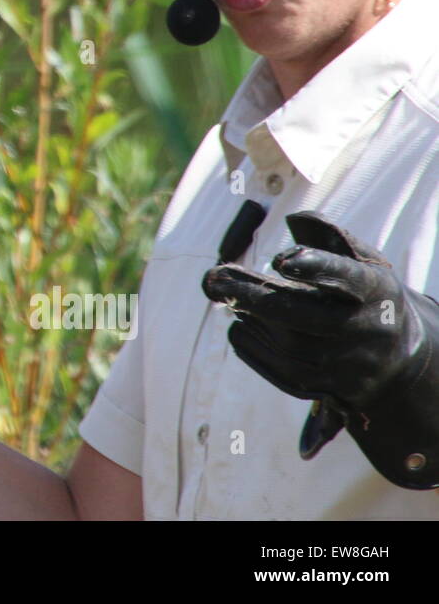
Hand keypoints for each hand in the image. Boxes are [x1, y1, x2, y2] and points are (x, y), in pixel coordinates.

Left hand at [202, 210, 438, 488]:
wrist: (391, 361)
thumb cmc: (362, 295)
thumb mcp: (360, 261)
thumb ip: (328, 234)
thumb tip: (295, 218)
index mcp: (373, 290)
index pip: (344, 278)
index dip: (314, 267)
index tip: (280, 258)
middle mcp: (358, 331)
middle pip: (298, 314)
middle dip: (251, 294)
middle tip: (212, 277)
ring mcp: (334, 364)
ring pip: (272, 333)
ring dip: (245, 309)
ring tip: (240, 293)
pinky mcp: (308, 384)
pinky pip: (256, 352)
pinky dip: (243, 331)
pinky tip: (249, 319)